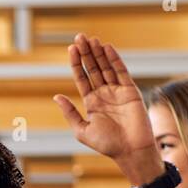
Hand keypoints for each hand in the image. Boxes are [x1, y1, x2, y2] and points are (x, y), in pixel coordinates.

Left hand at [53, 34, 162, 182]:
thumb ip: (70, 113)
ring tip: (91, 39)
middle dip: (86, 53)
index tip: (71, 49)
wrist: (130, 150)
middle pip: (93, 68)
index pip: (82, 78)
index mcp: (91, 102)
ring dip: (98, 53)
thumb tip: (56, 97)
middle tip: (79, 37)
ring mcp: (117, 91)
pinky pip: (121, 71)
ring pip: (106, 67)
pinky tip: (106, 48)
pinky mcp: (130, 90)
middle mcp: (104, 94)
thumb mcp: (82, 130)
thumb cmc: (106, 144)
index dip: (76, 63)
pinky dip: (114, 59)